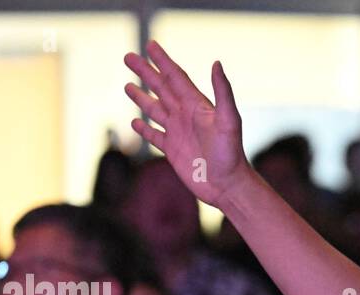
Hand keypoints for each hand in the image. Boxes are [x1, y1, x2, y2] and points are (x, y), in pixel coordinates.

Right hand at [124, 41, 251, 208]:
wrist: (227, 185)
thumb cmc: (231, 154)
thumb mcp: (229, 121)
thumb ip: (223, 92)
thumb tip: (216, 63)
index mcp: (197, 105)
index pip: (176, 77)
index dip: (163, 61)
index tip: (150, 45)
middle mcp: (186, 116)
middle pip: (161, 88)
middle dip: (146, 72)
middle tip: (128, 56)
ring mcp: (178, 133)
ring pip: (155, 110)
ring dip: (141, 97)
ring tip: (127, 85)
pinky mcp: (173, 151)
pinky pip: (155, 136)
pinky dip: (144, 129)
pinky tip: (135, 122)